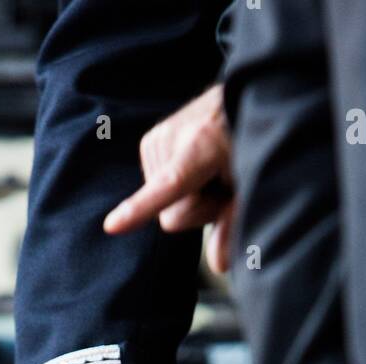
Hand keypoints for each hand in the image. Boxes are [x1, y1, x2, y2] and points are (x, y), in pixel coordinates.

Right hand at [103, 84, 232, 273]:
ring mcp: (158, 137)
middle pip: (172, 214)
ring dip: (190, 194)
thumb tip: (219, 265)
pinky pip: (154, 188)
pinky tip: (196, 164)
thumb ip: (236, 223)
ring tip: (212, 169)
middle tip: (223, 183)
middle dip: (199, 210)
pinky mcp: (150, 140)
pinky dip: (176, 182)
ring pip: (161, 204)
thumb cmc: (250, 141)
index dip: (140, 209)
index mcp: (201, 145)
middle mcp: (173, 137)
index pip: (167, 186)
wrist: (240, 96)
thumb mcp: (252, 182)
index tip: (112, 226)